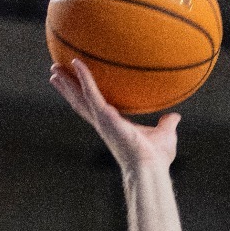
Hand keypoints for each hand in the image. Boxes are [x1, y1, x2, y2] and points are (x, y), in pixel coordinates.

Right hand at [49, 59, 178, 169]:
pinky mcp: (104, 116)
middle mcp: (103, 123)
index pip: (93, 108)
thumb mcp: (164, 134)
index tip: (74, 88)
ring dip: (67, 82)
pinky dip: (84, 77)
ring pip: (79, 97)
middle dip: (67, 88)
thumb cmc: (156, 157)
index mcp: (113, 126)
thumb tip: (175, 116)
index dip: (82, 97)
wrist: (150, 167)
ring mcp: (101, 120)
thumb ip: (167, 124)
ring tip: (54, 68)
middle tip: (55, 73)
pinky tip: (77, 63)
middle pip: (79, 102)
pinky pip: (91, 92)